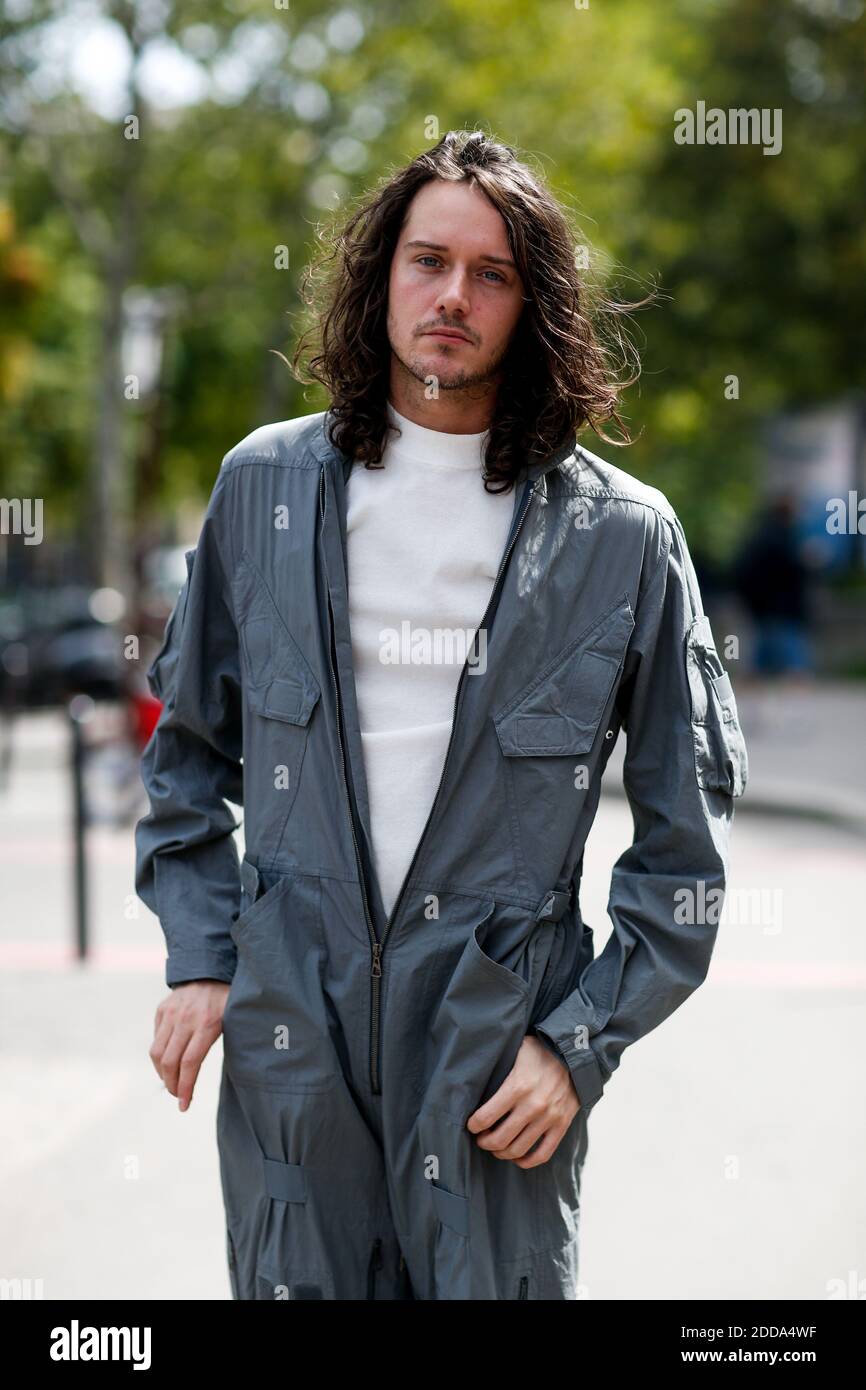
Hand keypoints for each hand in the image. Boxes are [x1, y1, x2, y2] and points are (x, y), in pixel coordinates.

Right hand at [149, 980, 229, 1111]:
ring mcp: (171, 1013)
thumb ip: (233, 1040)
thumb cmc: (228, 999)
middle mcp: (185, 1019)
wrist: (210, 968)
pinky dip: (160, 1056)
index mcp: (207, 1023)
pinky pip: (156, 1039)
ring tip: (171, 1083)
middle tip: (178, 1096)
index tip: (184, 1105)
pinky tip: (169, 1063)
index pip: (190, 1063)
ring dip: (162, 1074)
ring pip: (157, 1053)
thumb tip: (237, 1072)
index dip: (185, 1088)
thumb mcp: (236, 1018)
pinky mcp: (162, 1010)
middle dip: (172, 1086)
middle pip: (170, 1062)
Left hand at [465, 1034, 579, 1167]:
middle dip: (484, 1142)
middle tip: (481, 1139)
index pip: (485, 1117)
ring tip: (496, 1147)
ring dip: (501, 1153)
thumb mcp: (516, 1050)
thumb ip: (499, 1067)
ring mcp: (549, 1118)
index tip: (471, 1125)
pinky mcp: (562, 1125)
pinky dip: (526, 1161)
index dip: (473, 1125)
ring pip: (518, 1150)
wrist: (574, 1054)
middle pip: (500, 1139)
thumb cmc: (539, 1051)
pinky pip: (542, 1154)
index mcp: (517, 1086)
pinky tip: (517, 1157)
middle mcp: (533, 1105)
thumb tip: (475, 1078)